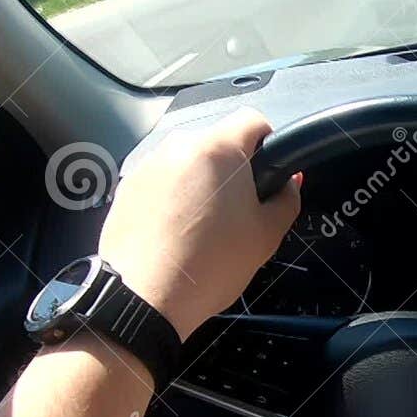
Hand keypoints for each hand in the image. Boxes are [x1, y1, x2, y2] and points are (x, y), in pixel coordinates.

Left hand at [98, 108, 301, 341]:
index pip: (253, 119)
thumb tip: (289, 182)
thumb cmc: (210, 265)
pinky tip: (176, 232)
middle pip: (218, 142)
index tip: (268, 173)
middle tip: (239, 210)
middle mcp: (179, 145)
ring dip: (201, 182)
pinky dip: (173, 197)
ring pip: (188, 162)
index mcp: (219, 149)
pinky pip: (162, 180)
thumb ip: (286, 199)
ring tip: (204, 226)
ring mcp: (148, 163)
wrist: (145, 297)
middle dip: (233, 169)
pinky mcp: (127, 185)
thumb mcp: (266, 236)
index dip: (268, 143)